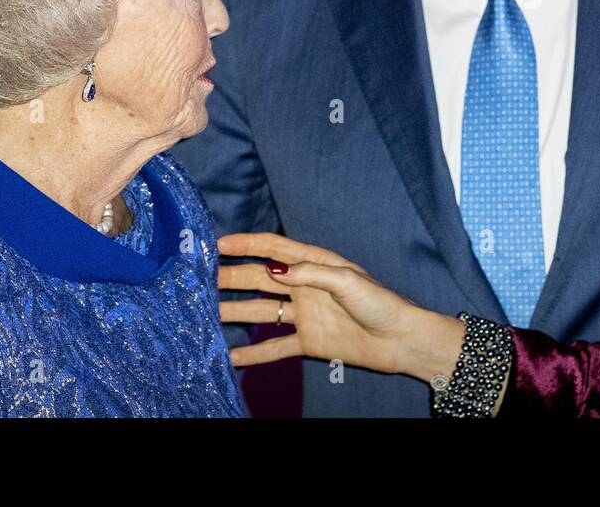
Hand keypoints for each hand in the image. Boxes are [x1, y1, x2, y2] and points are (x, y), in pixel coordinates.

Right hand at [216, 232, 465, 382]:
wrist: (400, 340)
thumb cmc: (380, 304)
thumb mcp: (347, 282)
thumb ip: (310, 274)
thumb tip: (273, 269)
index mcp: (316, 265)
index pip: (274, 249)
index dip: (246, 244)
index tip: (217, 243)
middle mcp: (306, 287)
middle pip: (261, 279)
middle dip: (231, 277)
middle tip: (200, 279)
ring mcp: (305, 315)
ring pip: (262, 311)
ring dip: (235, 311)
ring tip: (206, 314)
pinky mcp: (309, 341)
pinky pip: (275, 346)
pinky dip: (254, 352)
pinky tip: (231, 356)